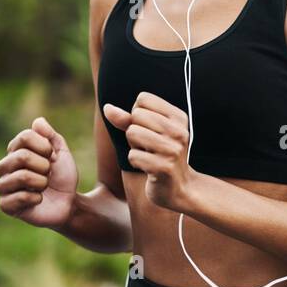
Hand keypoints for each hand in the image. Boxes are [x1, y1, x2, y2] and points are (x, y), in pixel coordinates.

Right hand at [0, 117, 78, 228]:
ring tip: (43, 186)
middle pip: (21, 156)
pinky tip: (37, 200)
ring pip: (21, 176)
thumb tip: (38, 121)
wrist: (68, 202)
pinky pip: (19, 197)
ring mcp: (3, 186)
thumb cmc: (62, 177)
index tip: (52, 157)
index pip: (25, 136)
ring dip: (41, 182)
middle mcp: (5, 167)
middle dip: (44, 166)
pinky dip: (36, 198)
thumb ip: (50, 136)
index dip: (45, 147)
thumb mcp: (61, 153)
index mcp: (16, 151)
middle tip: (48, 173)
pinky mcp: (6, 205)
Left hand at [103, 93, 194, 211]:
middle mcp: (179, 131)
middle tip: (149, 146)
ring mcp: (173, 149)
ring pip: (133, 133)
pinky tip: (148, 168)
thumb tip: (107, 108)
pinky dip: (136, 162)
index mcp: (178, 117)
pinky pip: (133, 155)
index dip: (137, 114)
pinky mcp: (164, 167)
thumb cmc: (159, 155)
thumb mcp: (147, 133)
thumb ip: (127, 119)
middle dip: (135, 131)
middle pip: (137, 115)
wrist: (178, 187)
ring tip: (148, 155)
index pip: (143, 99)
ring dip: (134, 147)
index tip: (150, 129)